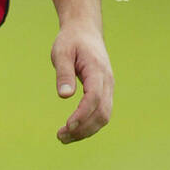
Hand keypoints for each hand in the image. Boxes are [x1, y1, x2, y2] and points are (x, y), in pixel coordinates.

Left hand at [51, 22, 113, 142]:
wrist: (85, 31)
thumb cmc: (71, 41)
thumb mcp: (61, 52)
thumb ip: (63, 73)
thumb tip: (64, 96)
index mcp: (97, 70)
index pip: (94, 97)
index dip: (82, 114)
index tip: (67, 126)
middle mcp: (107, 81)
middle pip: (102, 112)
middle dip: (83, 128)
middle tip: (60, 137)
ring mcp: (108, 87)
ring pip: (104, 116)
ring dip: (86, 130)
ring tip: (63, 137)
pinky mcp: (104, 92)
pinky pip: (101, 113)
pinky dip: (89, 125)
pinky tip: (73, 130)